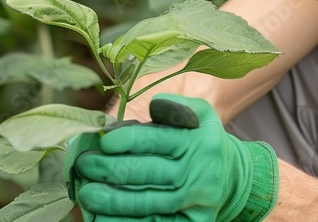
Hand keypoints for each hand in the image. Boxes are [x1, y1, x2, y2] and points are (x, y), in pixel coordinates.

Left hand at [65, 93, 278, 220]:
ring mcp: (195, 202)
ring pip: (144, 202)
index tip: (102, 141)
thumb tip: (150, 106)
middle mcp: (201, 172)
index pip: (155, 140)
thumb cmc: (202, 140)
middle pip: (145, 172)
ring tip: (85, 192)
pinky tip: (100, 217)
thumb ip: (174, 107)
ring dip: (109, 199)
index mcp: (200, 140)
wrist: (233, 176)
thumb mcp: (199, 115)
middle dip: (107, 169)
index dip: (124, 141)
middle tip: (84, 165)